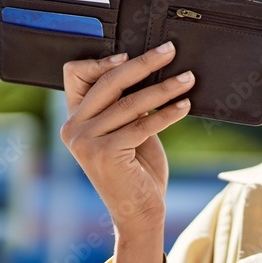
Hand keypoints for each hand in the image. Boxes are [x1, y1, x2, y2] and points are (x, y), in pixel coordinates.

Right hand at [59, 41, 194, 262]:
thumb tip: (151, 69)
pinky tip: (185, 105)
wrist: (139, 212)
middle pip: (109, 82)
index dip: (100, 60)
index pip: (75, 75)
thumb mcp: (129, 130)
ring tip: (188, 79)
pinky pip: (142, 125)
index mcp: (74, 119)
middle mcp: (73, 128)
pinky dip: (167, 114)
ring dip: (165, 88)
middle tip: (170, 49)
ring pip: (130, 103)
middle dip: (143, 63)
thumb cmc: (137, 169)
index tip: (130, 53)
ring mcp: (86, 142)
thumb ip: (127, 105)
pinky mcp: (105, 154)